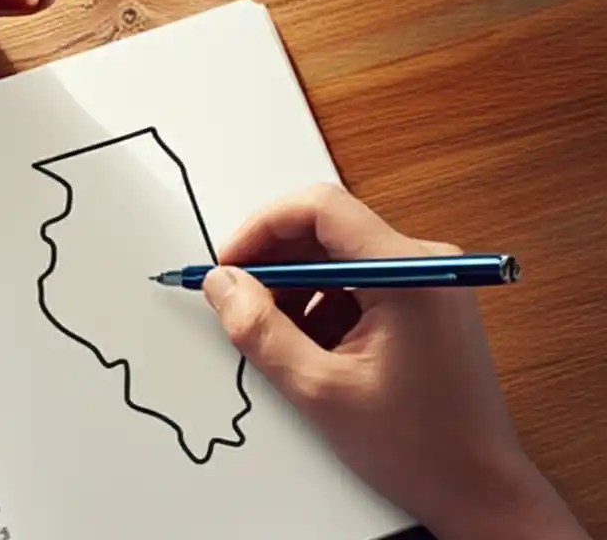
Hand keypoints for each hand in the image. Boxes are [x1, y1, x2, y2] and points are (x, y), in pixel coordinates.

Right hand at [203, 184, 587, 539]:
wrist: (478, 490)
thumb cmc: (419, 447)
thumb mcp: (319, 389)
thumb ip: (260, 330)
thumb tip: (222, 284)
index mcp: (409, 273)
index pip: (321, 209)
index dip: (262, 228)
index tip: (230, 264)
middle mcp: (425, 264)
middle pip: (327, 230)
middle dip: (275, 263)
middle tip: (239, 304)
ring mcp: (427, 282)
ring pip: (337, 258)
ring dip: (296, 291)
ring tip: (281, 343)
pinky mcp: (423, 303)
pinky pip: (357, 283)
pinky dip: (322, 308)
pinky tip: (314, 353)